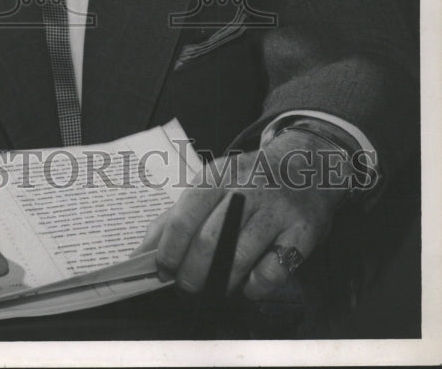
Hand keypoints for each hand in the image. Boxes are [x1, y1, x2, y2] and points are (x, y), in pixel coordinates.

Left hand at [134, 129, 350, 299]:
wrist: (305, 162)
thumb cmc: (248, 180)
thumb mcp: (212, 183)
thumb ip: (177, 214)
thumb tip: (144, 251)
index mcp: (217, 175)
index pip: (183, 218)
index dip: (168, 251)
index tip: (162, 270)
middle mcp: (246, 189)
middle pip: (208, 241)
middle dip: (191, 274)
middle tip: (186, 287)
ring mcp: (276, 210)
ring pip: (238, 258)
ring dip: (220, 283)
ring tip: (214, 288)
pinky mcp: (302, 232)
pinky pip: (273, 271)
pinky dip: (255, 286)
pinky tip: (248, 284)